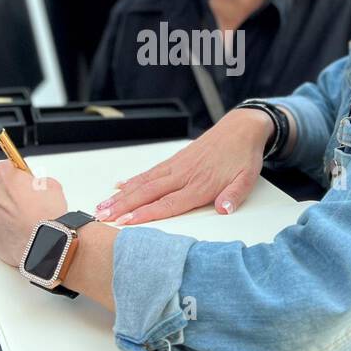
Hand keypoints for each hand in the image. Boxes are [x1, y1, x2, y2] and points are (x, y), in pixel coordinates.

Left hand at [0, 161, 67, 266]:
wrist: (45, 244)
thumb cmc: (47, 216)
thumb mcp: (52, 186)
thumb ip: (38, 182)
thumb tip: (37, 186)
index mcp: (4, 175)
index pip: (6, 168)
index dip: (17, 177)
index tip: (22, 183)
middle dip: (8, 194)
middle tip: (25, 204)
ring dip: (4, 213)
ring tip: (22, 221)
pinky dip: (2, 229)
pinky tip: (17, 232)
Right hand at [94, 108, 271, 224]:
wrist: (242, 128)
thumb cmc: (244, 156)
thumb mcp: (248, 179)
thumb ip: (234, 196)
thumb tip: (224, 210)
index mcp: (200, 185)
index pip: (168, 204)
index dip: (145, 214)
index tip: (125, 222)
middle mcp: (184, 175)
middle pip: (148, 193)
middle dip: (123, 206)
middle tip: (102, 216)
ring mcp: (177, 166)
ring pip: (145, 182)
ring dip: (122, 195)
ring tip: (103, 205)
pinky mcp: (176, 159)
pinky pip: (150, 172)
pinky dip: (133, 180)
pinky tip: (120, 186)